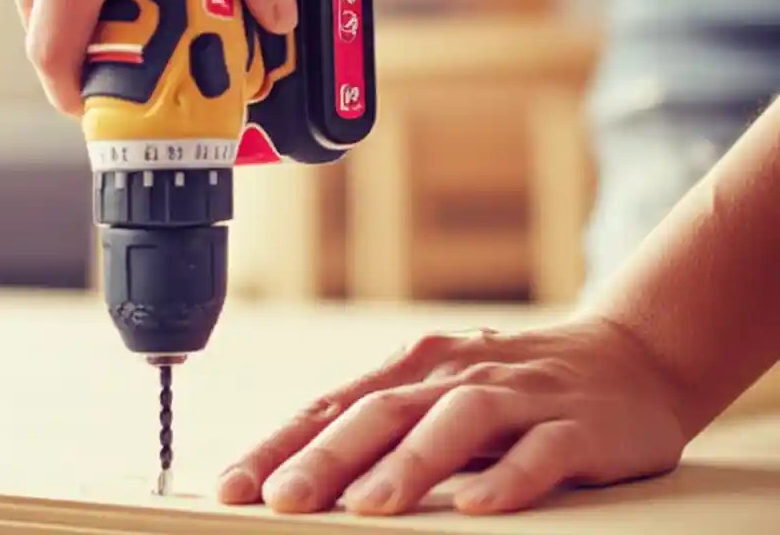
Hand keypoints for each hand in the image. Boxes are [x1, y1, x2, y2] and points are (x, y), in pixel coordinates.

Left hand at [218, 317, 691, 514]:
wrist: (629, 356)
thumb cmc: (511, 388)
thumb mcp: (437, 399)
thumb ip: (379, 430)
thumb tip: (294, 473)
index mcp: (411, 371)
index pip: (332, 408)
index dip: (279, 447)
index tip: (233, 486)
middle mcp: (455, 376)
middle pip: (381, 411)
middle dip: (326, 458)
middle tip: (282, 501)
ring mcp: (517, 396)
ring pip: (456, 423)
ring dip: (408, 465)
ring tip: (367, 507)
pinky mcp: (576, 423)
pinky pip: (540, 451)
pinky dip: (508, 476)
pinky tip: (478, 504)